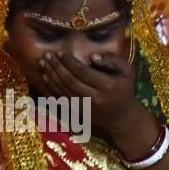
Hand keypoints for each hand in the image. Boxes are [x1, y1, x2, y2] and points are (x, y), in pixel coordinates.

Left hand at [37, 51, 154, 152]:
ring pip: (63, 91)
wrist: (122, 116)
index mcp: (107, 86)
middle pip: (70, 81)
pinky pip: (61, 100)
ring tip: (42, 62)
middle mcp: (95, 98)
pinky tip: (45, 76)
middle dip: (57, 67)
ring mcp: (85, 108)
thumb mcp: (126, 71)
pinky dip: (51, 88)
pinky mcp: (78, 113)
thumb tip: (91, 57)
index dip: (70, 63)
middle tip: (47, 54)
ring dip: (51, 75)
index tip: (60, 53)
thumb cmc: (124, 88)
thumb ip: (111, 60)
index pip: (84, 73)